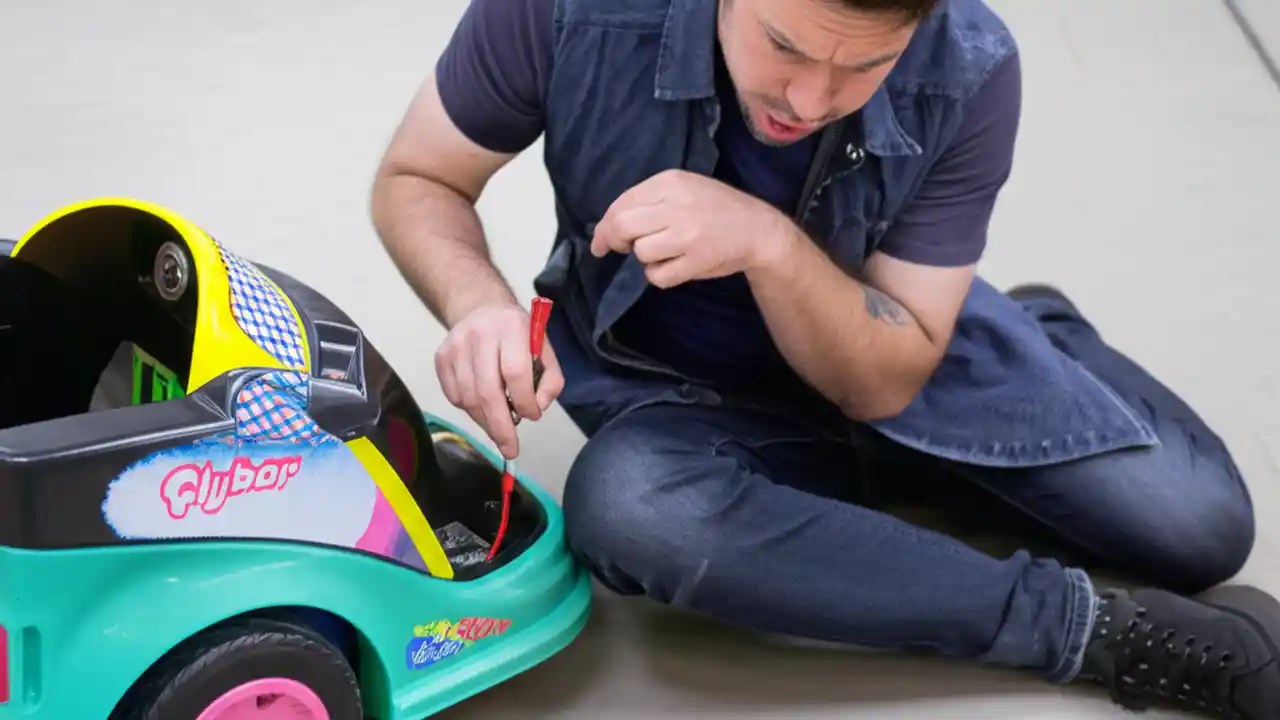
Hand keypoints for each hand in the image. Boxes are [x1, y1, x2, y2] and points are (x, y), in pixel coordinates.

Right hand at [434, 302, 564, 458]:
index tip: (532, 416)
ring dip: (485, 421)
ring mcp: (456, 346)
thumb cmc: (519, 334)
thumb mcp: (545, 349)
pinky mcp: (441, 357)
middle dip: (500, 426)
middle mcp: (480, 335)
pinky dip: (470, 410)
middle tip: (510, 448)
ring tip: (499, 429)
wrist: (481, 308)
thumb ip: (550, 380)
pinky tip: (483, 408)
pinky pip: (454, 396)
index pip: (515, 373)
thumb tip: (536, 408)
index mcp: (512, 328)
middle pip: (487, 391)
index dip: (524, 401)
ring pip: (468, 398)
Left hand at [590, 169, 795, 287]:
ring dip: (645, 257)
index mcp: (671, 181)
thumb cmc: (715, 208)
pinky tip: (675, 265)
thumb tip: (607, 226)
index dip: (605, 226)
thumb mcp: (683, 188)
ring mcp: (687, 235)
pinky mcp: (696, 261)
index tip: (602, 240)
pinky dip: (659, 275)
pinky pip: (657, 275)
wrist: (758, 229)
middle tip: (620, 249)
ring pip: (640, 252)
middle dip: (613, 241)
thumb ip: (648, 200)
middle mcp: (677, 205)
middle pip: (622, 226)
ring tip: (664, 252)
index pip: (622, 204)